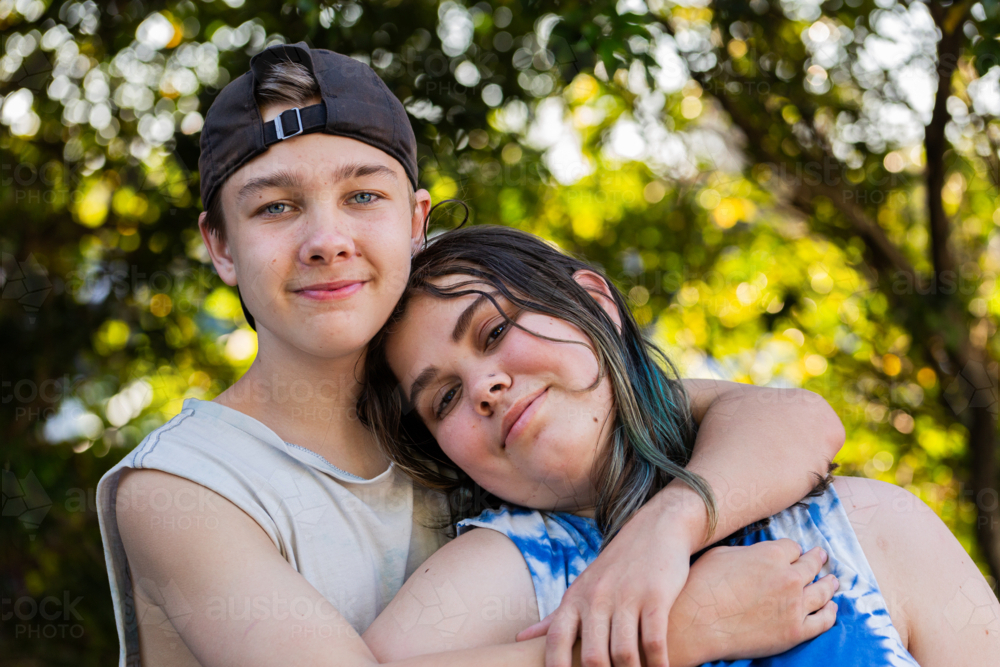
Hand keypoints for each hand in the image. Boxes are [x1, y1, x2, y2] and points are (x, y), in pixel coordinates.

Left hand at [515, 516, 696, 666]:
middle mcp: (597, 598)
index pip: (556, 641)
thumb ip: (555, 618)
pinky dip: (658, 664)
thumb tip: (520, 639)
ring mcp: (626, 596)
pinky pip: (654, 642)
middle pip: (593, 656)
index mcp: (575, 599)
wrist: (655, 529)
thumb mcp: (582, 588)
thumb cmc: (615, 568)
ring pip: (624, 654)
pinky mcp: (656, 596)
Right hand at [670, 539, 838, 664]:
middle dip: (817, 560)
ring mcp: (795, 605)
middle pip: (812, 565)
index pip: (792, 547)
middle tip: (822, 557)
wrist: (696, 622)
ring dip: (829, 584)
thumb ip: (748, 552)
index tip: (792, 553)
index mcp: (771, 554)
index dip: (791, 551)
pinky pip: (823, 620)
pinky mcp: (795, 631)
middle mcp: (789, 577)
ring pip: (822, 591)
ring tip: (833, 581)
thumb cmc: (702, 586)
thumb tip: (755, 554)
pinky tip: (831, 609)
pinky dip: (830, 613)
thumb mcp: (722, 554)